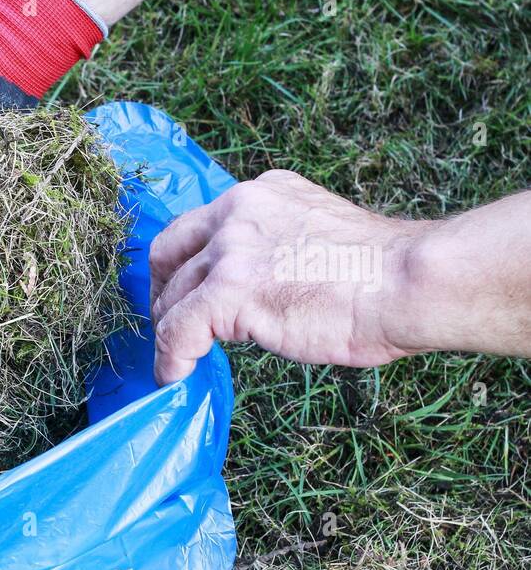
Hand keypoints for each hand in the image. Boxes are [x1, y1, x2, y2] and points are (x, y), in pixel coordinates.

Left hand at [148, 169, 431, 383]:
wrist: (407, 282)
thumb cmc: (380, 273)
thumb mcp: (315, 236)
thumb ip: (277, 247)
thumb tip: (259, 284)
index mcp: (259, 194)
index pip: (197, 226)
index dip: (182, 262)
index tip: (184, 289)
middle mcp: (237, 212)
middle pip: (170, 252)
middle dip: (162, 290)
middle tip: (167, 322)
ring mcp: (230, 251)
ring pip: (172, 296)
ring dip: (168, 330)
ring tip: (176, 359)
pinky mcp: (228, 293)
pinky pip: (177, 330)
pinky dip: (171, 357)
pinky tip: (176, 375)